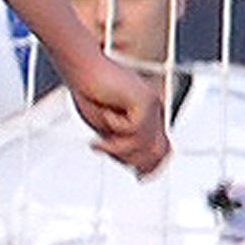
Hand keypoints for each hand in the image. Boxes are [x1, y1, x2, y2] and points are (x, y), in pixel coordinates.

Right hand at [69, 55, 167, 175]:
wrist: (81, 68)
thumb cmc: (89, 92)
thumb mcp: (108, 129)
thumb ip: (124, 146)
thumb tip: (139, 168)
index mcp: (148, 116)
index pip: (163, 150)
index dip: (152, 167)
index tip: (138, 176)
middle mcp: (155, 110)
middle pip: (158, 153)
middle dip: (130, 159)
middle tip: (106, 149)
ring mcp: (152, 104)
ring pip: (146, 145)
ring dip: (119, 147)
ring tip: (100, 142)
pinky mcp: (145, 100)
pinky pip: (134, 130)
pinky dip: (114, 127)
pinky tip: (105, 115)